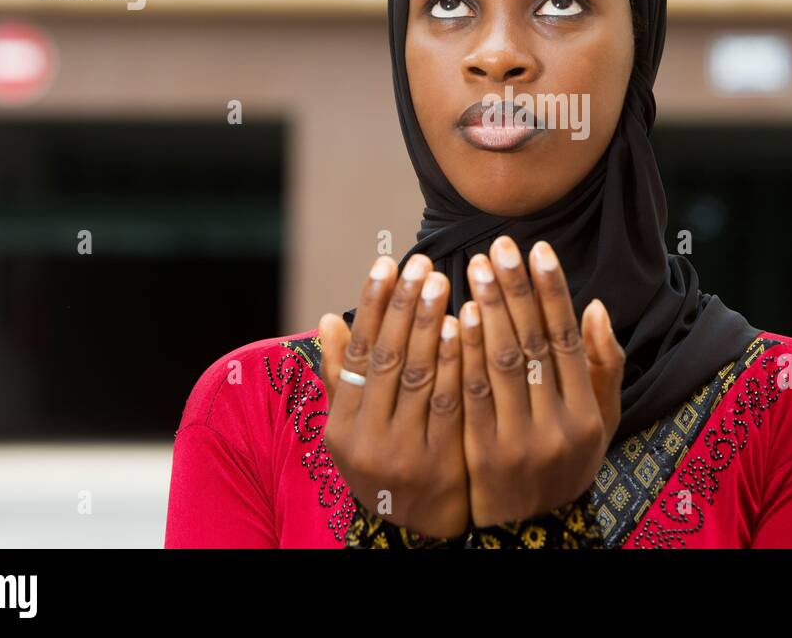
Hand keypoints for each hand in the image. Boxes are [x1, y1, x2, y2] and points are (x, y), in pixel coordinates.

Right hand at [317, 253, 468, 539]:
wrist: (416, 530)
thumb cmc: (386, 463)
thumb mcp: (353, 428)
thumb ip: (342, 377)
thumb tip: (327, 319)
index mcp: (341, 424)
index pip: (356, 353)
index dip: (371, 305)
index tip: (386, 263)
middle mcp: (365, 437)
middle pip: (385, 358)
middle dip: (403, 305)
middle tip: (420, 262)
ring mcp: (403, 451)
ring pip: (415, 376)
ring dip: (428, 324)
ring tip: (441, 281)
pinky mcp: (440, 462)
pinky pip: (448, 402)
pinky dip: (454, 361)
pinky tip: (464, 326)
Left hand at [459, 235, 625, 527]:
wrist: (534, 529)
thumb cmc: (567, 461)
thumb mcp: (602, 420)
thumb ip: (603, 365)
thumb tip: (595, 306)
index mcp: (588, 412)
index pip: (569, 339)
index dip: (552, 292)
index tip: (537, 249)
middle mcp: (558, 425)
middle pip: (535, 345)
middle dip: (515, 291)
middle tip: (498, 247)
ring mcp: (520, 441)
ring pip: (503, 366)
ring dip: (488, 311)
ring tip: (474, 268)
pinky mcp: (483, 455)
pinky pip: (471, 395)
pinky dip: (464, 353)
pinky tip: (455, 318)